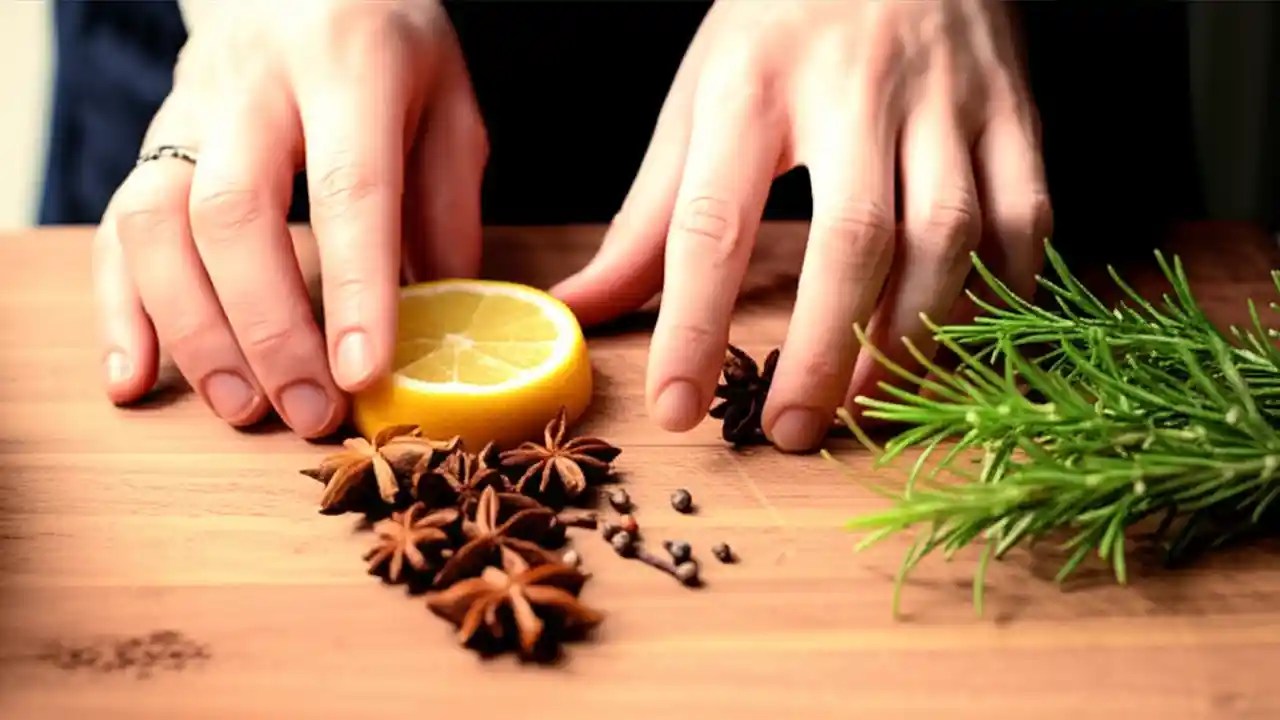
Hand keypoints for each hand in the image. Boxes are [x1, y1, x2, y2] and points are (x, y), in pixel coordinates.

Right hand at [93, 0, 487, 436]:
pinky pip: (115, 227)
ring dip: (194, 331)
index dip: (355, 288)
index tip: (365, 374)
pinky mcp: (150, 142)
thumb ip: (446, 204)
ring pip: (157, 223)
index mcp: (348, 66)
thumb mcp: (446, 102)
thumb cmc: (385, 45)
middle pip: (234, 212)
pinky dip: (118, 311)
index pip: (349, 187)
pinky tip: (135, 378)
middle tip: (309, 410)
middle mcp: (254, 84)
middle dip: (269, 328)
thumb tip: (441, 321)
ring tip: (243, 408)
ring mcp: (188, 111)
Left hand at [552, 0, 1051, 450]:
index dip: (692, 325)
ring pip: (949, 236)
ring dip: (912, 337)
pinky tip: (953, 339)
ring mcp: (946, 97)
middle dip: (824, 350)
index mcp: (751, 85)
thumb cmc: (779, 25)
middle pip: (851, 238)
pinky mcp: (1014, 110)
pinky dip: (996, 295)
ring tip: (866, 399)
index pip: (712, 220)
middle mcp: (853, 87)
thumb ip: (648, 217)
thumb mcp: (698, 101)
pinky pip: (1024, 218)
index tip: (676, 407)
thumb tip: (581, 309)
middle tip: (792, 428)